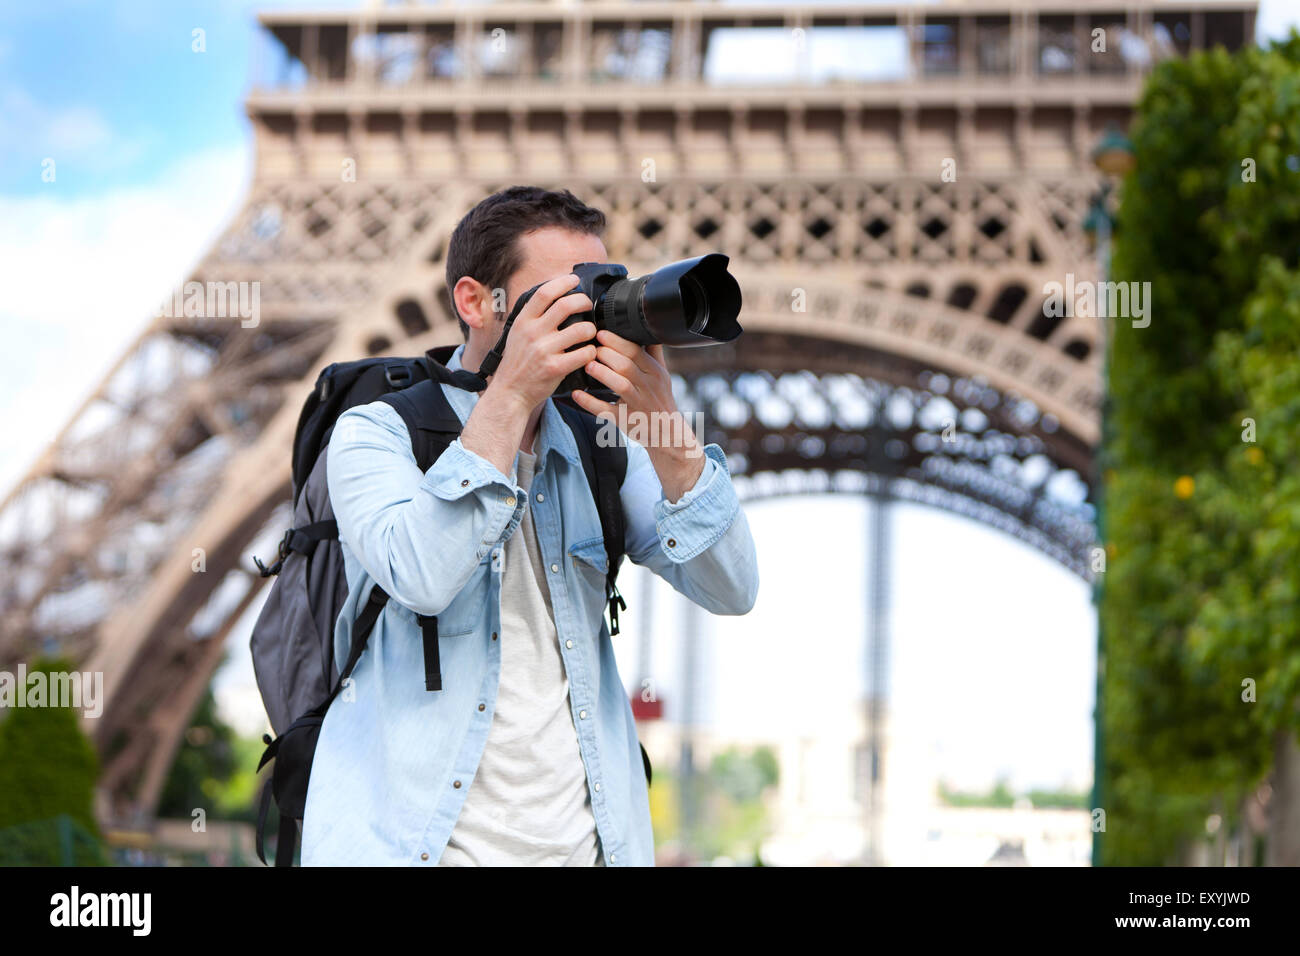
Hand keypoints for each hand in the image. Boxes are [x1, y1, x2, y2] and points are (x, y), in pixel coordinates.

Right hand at [461, 274, 596, 476]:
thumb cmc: (518, 363)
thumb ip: (533, 317)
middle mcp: (532, 333)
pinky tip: (589, 353)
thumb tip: (554, 297)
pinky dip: (592, 352)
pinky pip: (584, 353)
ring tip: (591, 334)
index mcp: (523, 321)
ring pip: (581, 330)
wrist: (510, 393)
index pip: (544, 293)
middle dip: (584, 302)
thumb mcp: (517, 334)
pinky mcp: (555, 368)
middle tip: (589, 306)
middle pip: (566, 305)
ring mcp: (544, 351)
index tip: (575, 280)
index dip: (563, 282)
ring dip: (592, 330)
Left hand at [570, 331, 704, 502]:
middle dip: (607, 354)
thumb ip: (653, 354)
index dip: (617, 341)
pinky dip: (590, 403)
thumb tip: (646, 329)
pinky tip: (577, 394)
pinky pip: (607, 411)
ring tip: (588, 365)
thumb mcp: (663, 376)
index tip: (600, 333)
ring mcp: (638, 405)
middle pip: (627, 366)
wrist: (668, 435)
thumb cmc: (660, 401)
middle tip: (591, 348)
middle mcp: (648, 388)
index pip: (636, 352)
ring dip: (602, 374)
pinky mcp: (626, 421)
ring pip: (621, 386)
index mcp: (656, 373)